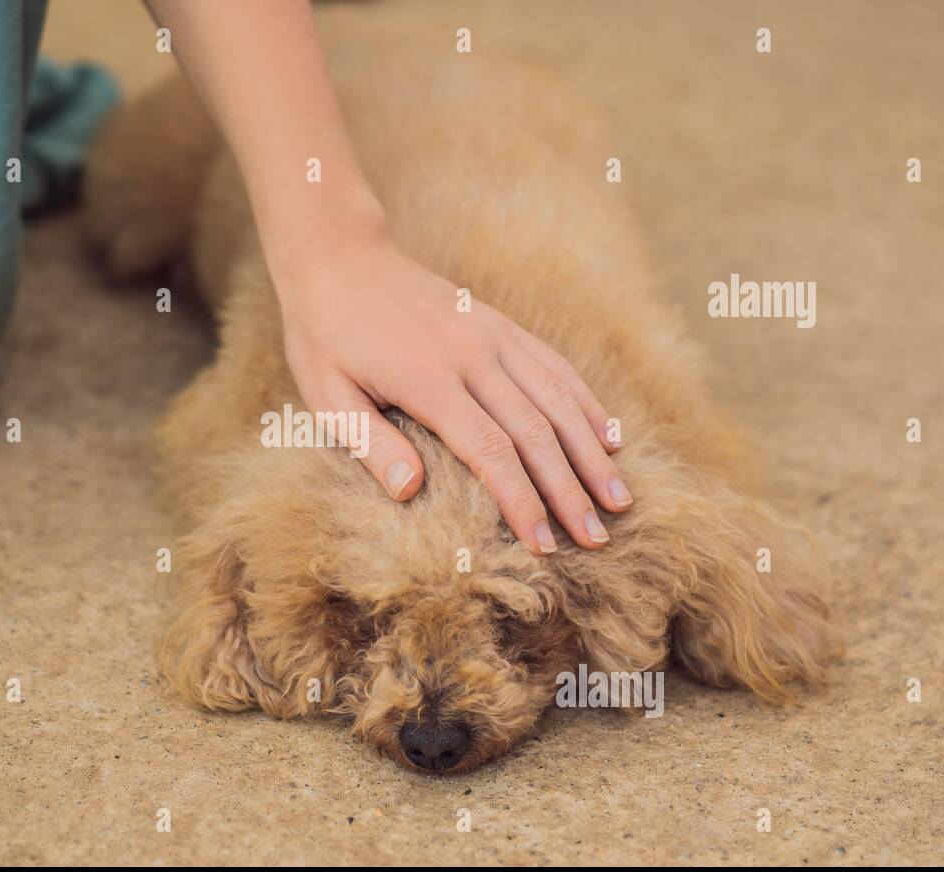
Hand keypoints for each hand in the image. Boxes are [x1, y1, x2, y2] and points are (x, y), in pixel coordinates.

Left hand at [275, 229, 630, 553]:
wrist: (339, 256)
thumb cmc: (325, 335)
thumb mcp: (327, 394)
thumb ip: (369, 443)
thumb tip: (410, 492)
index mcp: (427, 379)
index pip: (489, 450)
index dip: (521, 500)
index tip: (542, 543)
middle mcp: (472, 354)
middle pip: (536, 431)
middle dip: (570, 490)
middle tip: (596, 539)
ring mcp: (492, 335)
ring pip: (557, 398)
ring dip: (591, 452)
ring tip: (618, 498)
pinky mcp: (499, 324)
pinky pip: (554, 367)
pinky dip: (586, 403)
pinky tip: (610, 436)